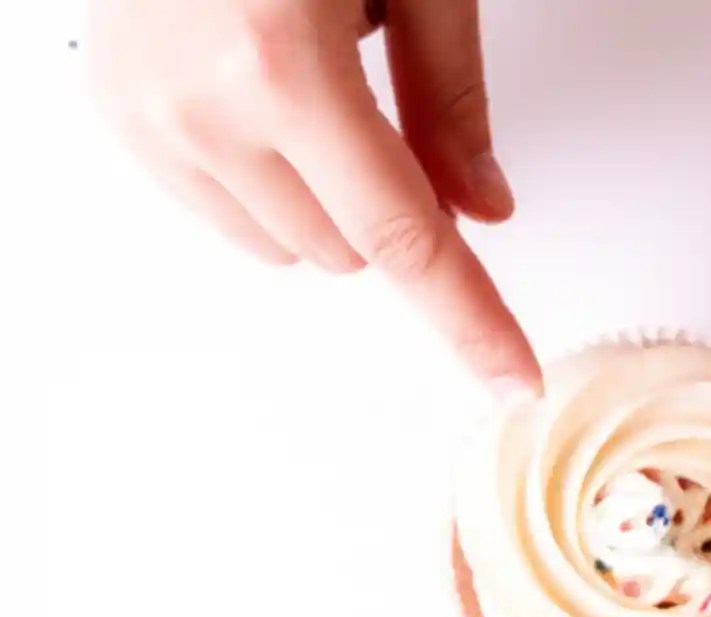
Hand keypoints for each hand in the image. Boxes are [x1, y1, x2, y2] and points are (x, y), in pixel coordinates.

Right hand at [85, 0, 539, 395]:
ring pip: (289, 247)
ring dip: (330, 199)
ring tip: (307, 76)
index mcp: (280, 61)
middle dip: (392, 207)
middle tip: (379, 104)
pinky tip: (262, 96)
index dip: (468, 316)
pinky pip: (226, 217)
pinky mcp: (115, 113)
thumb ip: (451, 100)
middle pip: (349, 251)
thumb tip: (484, 212)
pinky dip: (271, 185)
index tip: (511, 377)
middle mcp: (197, 103)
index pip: (404, 236)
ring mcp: (144, 114)